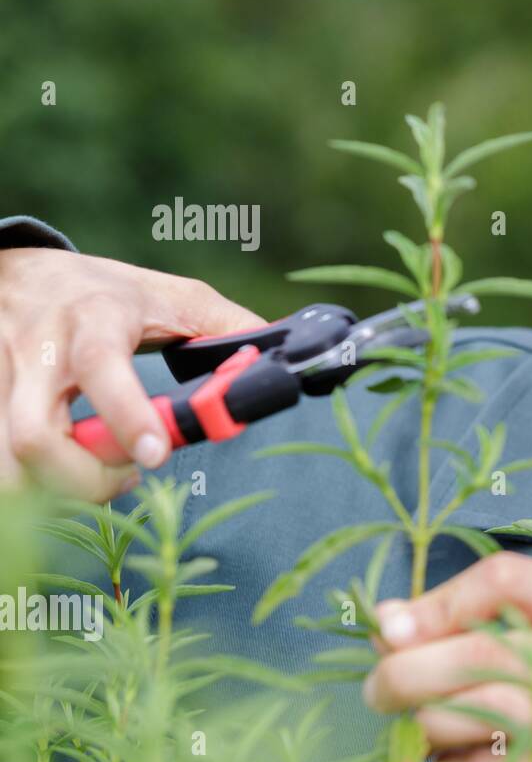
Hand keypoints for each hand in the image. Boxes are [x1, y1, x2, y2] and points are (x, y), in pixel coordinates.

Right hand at [0, 247, 264, 500]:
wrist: (17, 272)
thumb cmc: (104, 291)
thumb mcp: (171, 296)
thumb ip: (228, 327)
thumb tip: (275, 357)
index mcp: (94, 321)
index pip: (102, 369)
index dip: (128, 418)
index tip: (157, 456)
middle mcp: (39, 352)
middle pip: (36, 438)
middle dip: (84, 480)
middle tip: (127, 475)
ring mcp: (1, 380)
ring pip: (7, 462)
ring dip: (53, 489)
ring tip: (94, 477)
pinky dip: (29, 483)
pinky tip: (62, 471)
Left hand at [364, 551, 531, 761]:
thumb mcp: (499, 648)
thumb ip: (445, 629)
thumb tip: (387, 622)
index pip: (505, 579)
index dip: (437, 604)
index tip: (391, 632)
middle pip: (487, 648)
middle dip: (412, 672)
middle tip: (378, 692)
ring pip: (491, 710)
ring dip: (432, 723)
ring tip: (414, 729)